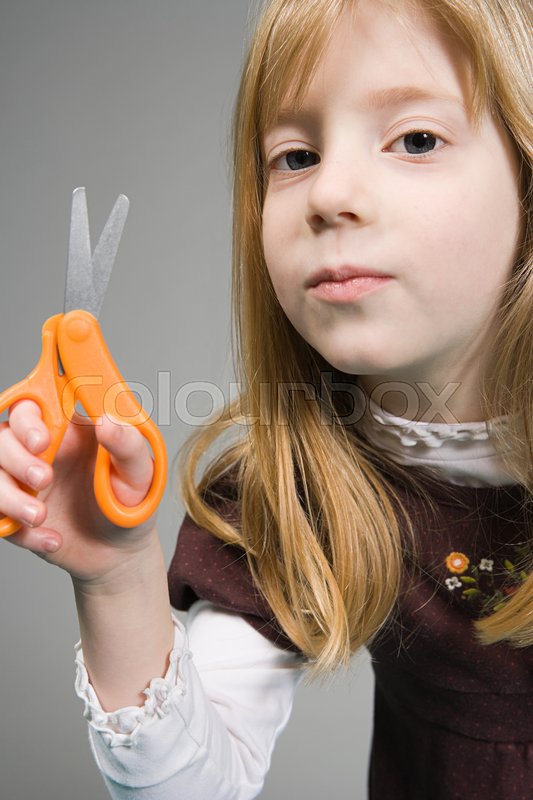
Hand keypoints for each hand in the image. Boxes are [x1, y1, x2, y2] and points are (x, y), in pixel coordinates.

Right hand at [0, 399, 159, 583]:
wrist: (121, 555)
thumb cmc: (132, 506)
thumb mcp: (140, 475)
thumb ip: (128, 446)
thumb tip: (108, 420)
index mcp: (69, 431)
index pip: (32, 408)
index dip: (27, 420)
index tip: (41, 441)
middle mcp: (41, 453)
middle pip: (2, 438)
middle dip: (17, 459)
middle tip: (44, 479)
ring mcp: (24, 484)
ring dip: (9, 497)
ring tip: (40, 517)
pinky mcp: (15, 516)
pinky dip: (20, 531)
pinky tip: (52, 540)